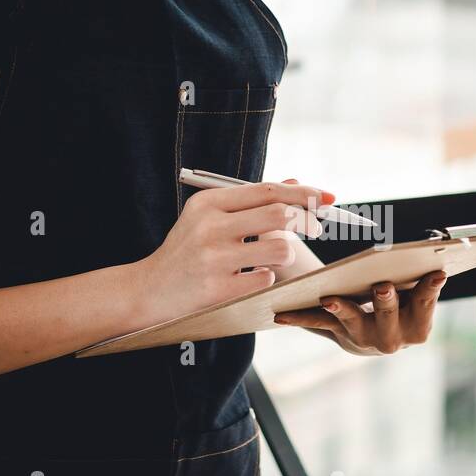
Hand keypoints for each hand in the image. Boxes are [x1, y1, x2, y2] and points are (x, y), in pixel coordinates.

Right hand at [138, 181, 327, 324]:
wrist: (149, 290)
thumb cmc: (187, 250)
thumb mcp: (209, 218)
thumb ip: (251, 202)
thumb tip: (296, 184)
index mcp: (208, 203)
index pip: (267, 191)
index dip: (303, 193)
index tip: (326, 197)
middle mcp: (209, 227)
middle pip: (279, 215)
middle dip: (306, 221)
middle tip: (316, 229)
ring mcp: (213, 259)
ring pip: (280, 249)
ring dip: (285, 254)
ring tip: (271, 259)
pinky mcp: (218, 290)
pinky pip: (266, 279)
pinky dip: (266, 278)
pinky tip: (249, 279)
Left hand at [272, 272, 446, 355]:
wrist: (378, 334)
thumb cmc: (403, 301)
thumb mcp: (418, 290)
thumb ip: (426, 274)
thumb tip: (437, 239)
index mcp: (418, 324)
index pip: (426, 304)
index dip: (431, 290)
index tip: (437, 272)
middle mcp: (393, 338)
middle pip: (389, 320)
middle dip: (387, 303)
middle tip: (382, 286)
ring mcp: (364, 338)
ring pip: (353, 323)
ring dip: (343, 310)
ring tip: (329, 299)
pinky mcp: (338, 333)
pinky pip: (319, 324)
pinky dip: (300, 317)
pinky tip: (281, 313)